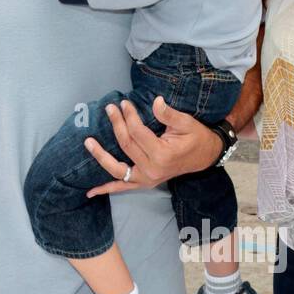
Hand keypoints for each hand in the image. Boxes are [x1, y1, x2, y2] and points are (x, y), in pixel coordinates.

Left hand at [84, 96, 223, 196]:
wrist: (206, 156)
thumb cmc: (196, 137)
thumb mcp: (186, 123)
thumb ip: (169, 114)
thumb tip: (155, 101)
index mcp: (162, 154)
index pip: (137, 132)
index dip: (129, 116)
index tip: (124, 103)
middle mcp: (152, 170)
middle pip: (126, 145)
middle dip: (117, 125)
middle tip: (109, 109)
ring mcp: (147, 179)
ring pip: (117, 169)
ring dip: (101, 156)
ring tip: (88, 143)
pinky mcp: (145, 183)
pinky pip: (122, 187)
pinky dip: (106, 189)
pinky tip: (90, 192)